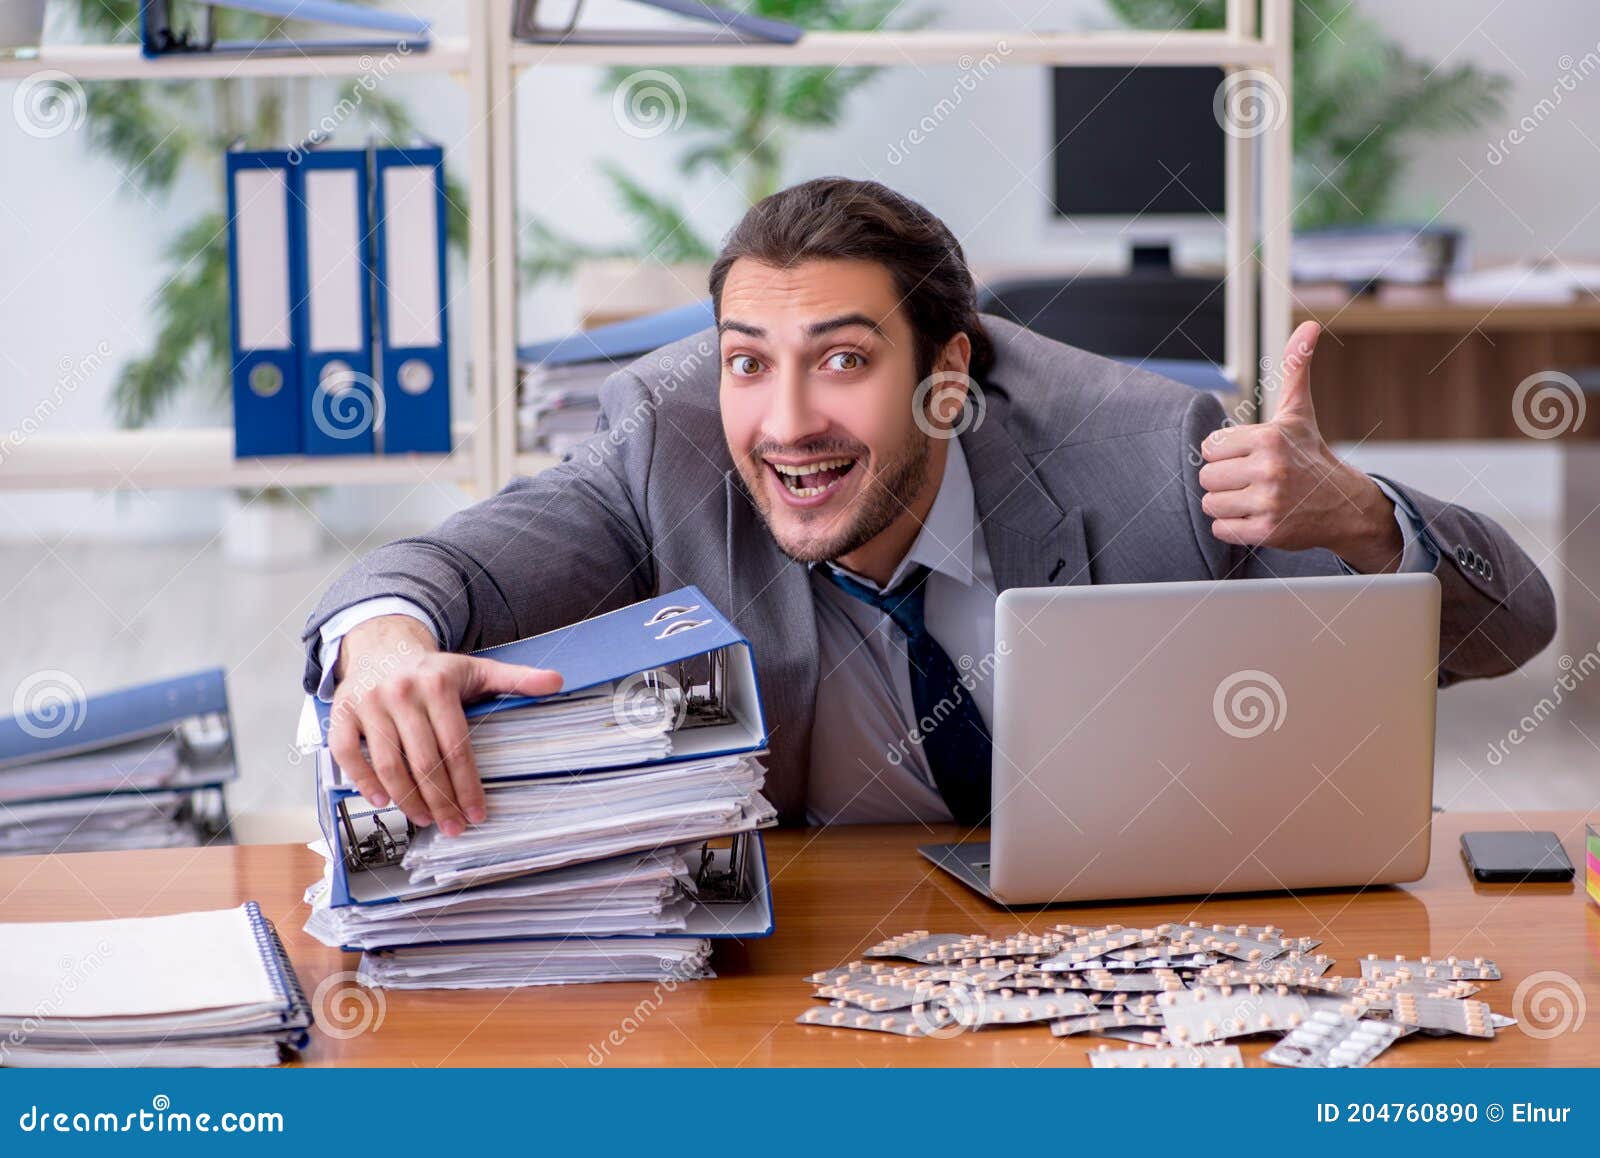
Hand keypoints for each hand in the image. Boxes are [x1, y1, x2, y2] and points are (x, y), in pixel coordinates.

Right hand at [326, 615, 561, 835]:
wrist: (382, 646)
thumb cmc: (432, 669)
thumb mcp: (476, 669)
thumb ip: (516, 679)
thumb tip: (557, 681)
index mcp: (438, 684)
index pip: (456, 746)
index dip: (467, 785)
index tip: (478, 813)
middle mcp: (402, 693)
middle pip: (424, 760)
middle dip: (441, 801)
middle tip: (453, 826)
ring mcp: (369, 703)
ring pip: (388, 762)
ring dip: (407, 798)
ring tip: (425, 819)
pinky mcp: (343, 714)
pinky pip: (348, 753)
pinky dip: (362, 780)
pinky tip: (382, 800)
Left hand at [1198, 321, 1403, 573]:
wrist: (1343, 505)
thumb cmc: (1311, 455)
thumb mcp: (1299, 411)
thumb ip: (1294, 368)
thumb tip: (1308, 326)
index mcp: (1269, 438)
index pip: (1210, 448)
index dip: (1225, 453)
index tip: (1249, 456)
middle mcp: (1269, 469)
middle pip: (1206, 477)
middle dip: (1224, 479)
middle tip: (1251, 479)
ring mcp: (1269, 503)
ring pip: (1210, 504)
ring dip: (1226, 504)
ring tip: (1253, 498)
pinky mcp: (1266, 531)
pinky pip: (1220, 530)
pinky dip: (1232, 527)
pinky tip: (1255, 516)